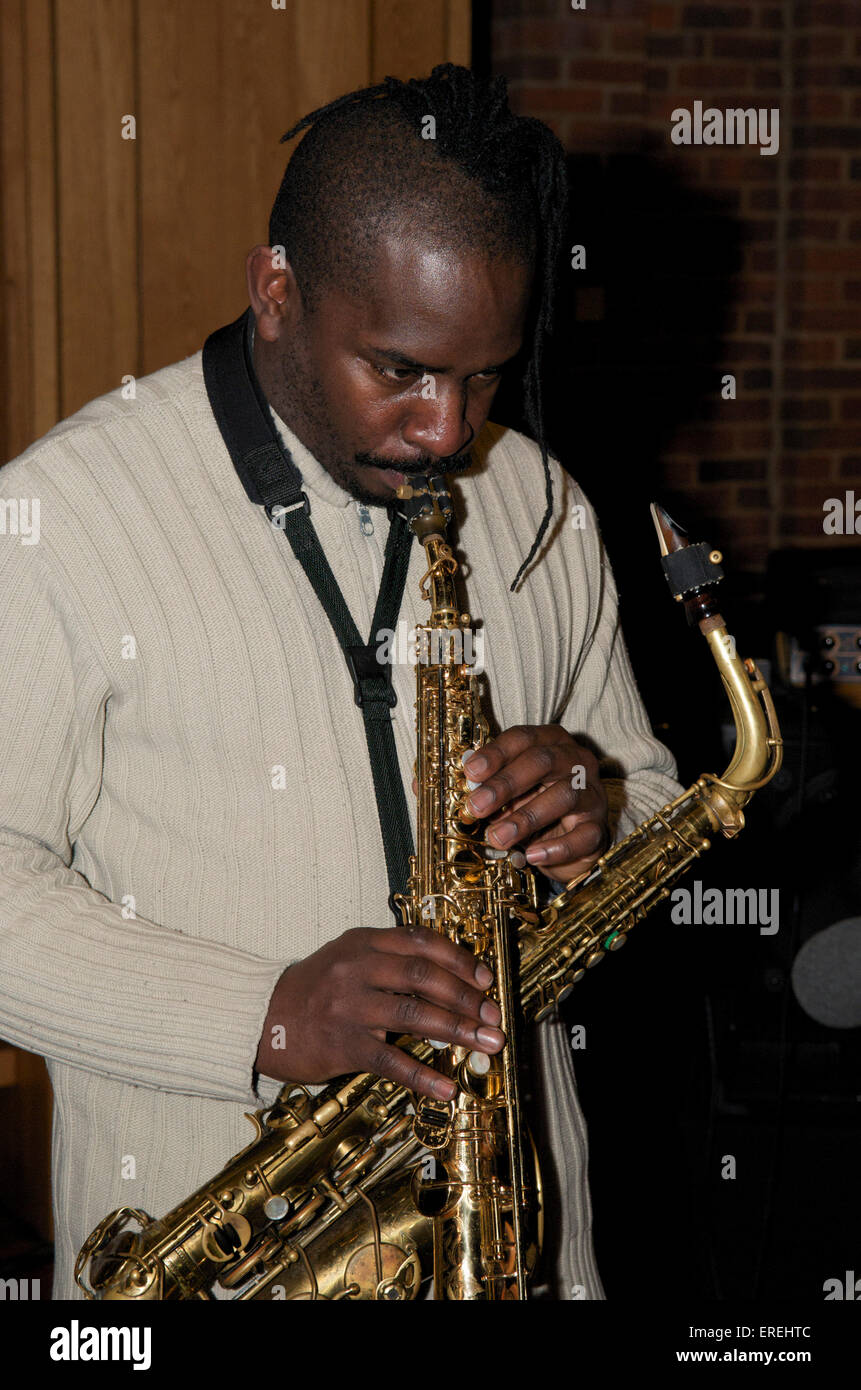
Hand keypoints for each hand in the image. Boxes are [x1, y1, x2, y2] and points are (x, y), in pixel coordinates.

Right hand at [255, 927, 504, 1101]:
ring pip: (415, 1014)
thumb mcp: (347, 956)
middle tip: (493, 1015)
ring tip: (487, 1044)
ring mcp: (349, 1007)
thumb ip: (389, 958)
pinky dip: (423, 1075)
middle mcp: (357, 968)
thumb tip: (450, 976)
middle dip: (466, 997)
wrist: (261, 1019)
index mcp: (363, 942)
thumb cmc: (313, 990)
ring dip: (458, 1030)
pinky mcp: (342, 1045)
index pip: (422, 942)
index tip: (485, 979)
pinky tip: (447, 1087)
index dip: (459, 959)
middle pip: (424, 976)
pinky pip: (391, 1061)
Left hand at [460, 723, 608, 883]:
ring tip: (498, 836)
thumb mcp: (513, 792)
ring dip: (526, 817)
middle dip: (506, 783)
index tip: (471, 772)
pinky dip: (556, 848)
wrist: (571, 842)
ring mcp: (591, 794)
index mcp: (551, 742)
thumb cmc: (537, 805)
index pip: (523, 739)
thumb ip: (494, 786)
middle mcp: (576, 762)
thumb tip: (470, 790)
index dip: (496, 753)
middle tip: (477, 805)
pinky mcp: (597, 827)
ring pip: (563, 796)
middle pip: (542, 762)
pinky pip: (582, 836)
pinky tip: (532, 855)